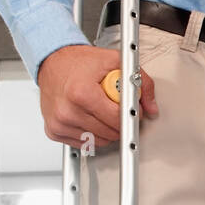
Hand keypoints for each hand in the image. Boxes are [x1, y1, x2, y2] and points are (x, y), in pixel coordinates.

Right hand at [37, 44, 158, 150]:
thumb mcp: (116, 61)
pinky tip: (89, 116)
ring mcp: (59, 123)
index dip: (131, 115)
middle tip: (117, 107)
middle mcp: (68, 111)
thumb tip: (151, 108)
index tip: (134, 112)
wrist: (53, 62)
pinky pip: (83, 143)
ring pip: (99, 141)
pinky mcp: (54, 131)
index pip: (117, 118)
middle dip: (120, 123)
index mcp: (82, 93)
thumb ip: (141, 82)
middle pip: (109, 133)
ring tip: (102, 109)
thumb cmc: (81, 61)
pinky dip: (91, 133)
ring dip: (107, 130)